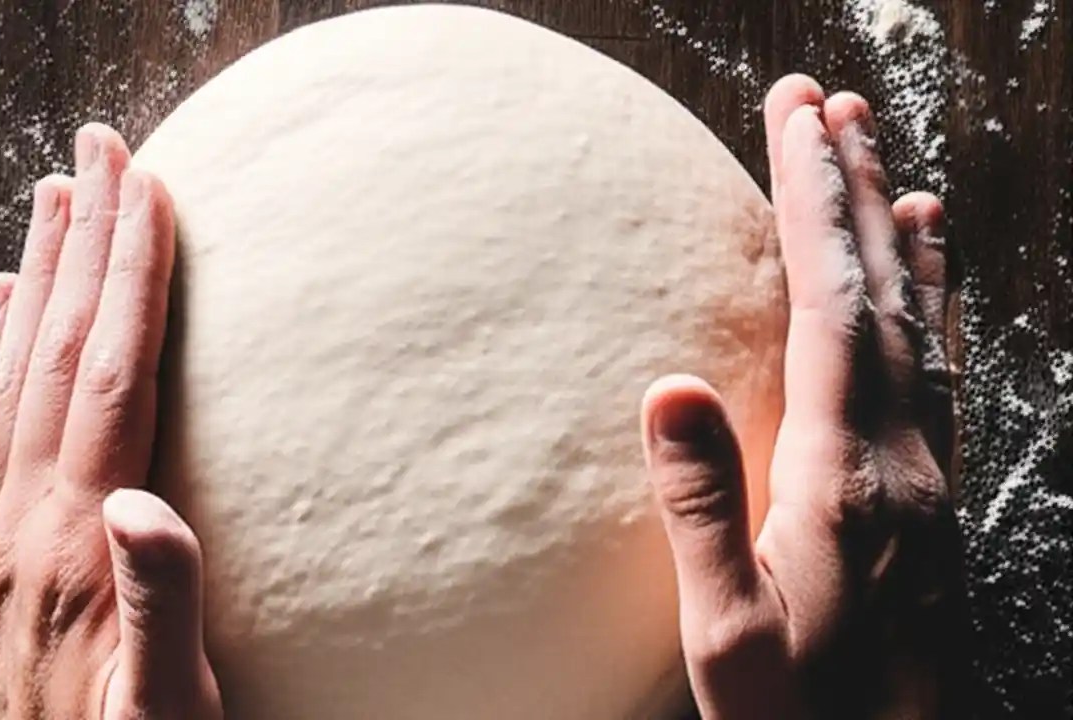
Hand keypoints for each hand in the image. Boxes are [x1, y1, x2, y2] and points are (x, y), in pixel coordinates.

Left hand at [0, 124, 220, 717]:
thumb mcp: (164, 711)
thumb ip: (156, 609)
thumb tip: (145, 506)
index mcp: (73, 547)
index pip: (109, 379)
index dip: (131, 279)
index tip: (150, 190)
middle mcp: (21, 522)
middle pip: (53, 351)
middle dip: (82, 241)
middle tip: (102, 145)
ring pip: (11, 374)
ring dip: (35, 277)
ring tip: (54, 197)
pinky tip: (0, 308)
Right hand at [641, 75, 965, 718]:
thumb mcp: (728, 638)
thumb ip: (702, 511)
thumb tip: (667, 387)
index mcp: (847, 475)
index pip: (831, 305)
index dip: (812, 201)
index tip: (796, 117)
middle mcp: (904, 456)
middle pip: (882, 290)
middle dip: (851, 185)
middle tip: (828, 100)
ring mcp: (930, 476)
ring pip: (919, 322)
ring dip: (894, 232)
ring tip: (883, 159)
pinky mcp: (933, 499)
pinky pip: (937, 371)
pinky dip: (931, 304)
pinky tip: (926, 280)